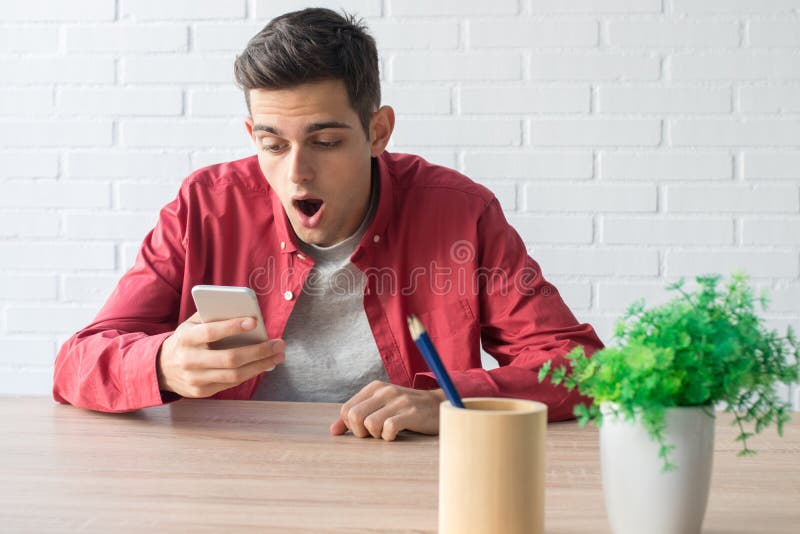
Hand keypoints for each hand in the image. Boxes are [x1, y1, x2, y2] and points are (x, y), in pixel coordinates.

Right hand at [157, 312, 285, 397]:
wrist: (160, 368)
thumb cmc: (185, 340)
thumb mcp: (191, 324)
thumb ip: (212, 316)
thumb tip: (244, 310)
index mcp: (185, 338)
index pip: (210, 332)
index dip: (232, 327)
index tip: (254, 321)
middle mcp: (189, 360)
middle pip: (229, 358)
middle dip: (259, 351)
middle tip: (279, 344)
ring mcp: (195, 379)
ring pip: (234, 375)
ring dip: (260, 365)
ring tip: (277, 356)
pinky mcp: (202, 392)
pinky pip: (231, 383)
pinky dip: (250, 373)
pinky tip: (264, 365)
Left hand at [330, 381, 445, 440]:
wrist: (438, 405)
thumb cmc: (405, 409)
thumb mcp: (380, 407)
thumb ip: (356, 416)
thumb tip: (333, 431)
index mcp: (374, 387)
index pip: (346, 410)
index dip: (350, 426)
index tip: (364, 430)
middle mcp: (384, 390)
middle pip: (354, 416)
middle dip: (360, 432)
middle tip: (373, 434)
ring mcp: (398, 400)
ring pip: (369, 424)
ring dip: (375, 435)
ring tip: (386, 433)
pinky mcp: (411, 412)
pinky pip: (389, 428)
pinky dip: (389, 437)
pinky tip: (396, 435)